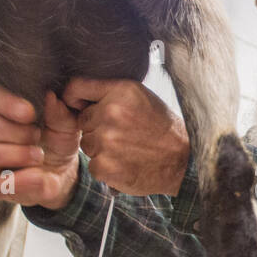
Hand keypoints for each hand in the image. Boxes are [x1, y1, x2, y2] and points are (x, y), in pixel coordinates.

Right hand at [0, 87, 80, 209]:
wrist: (64, 173)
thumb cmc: (57, 140)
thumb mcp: (65, 124)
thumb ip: (59, 111)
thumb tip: (51, 97)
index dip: (6, 104)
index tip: (30, 113)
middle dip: (11, 131)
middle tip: (36, 137)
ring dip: (11, 154)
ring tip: (38, 157)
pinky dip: (18, 182)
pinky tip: (38, 177)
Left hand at [62, 78, 190, 195]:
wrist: (183, 161)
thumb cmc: (162, 128)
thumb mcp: (140, 97)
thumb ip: (109, 93)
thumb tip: (72, 96)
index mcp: (120, 91)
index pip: (76, 88)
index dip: (74, 99)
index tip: (80, 107)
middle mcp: (111, 113)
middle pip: (83, 121)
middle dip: (97, 128)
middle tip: (124, 134)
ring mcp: (107, 140)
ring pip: (87, 144)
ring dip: (102, 149)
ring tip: (128, 149)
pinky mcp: (105, 165)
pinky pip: (93, 165)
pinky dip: (107, 168)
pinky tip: (127, 164)